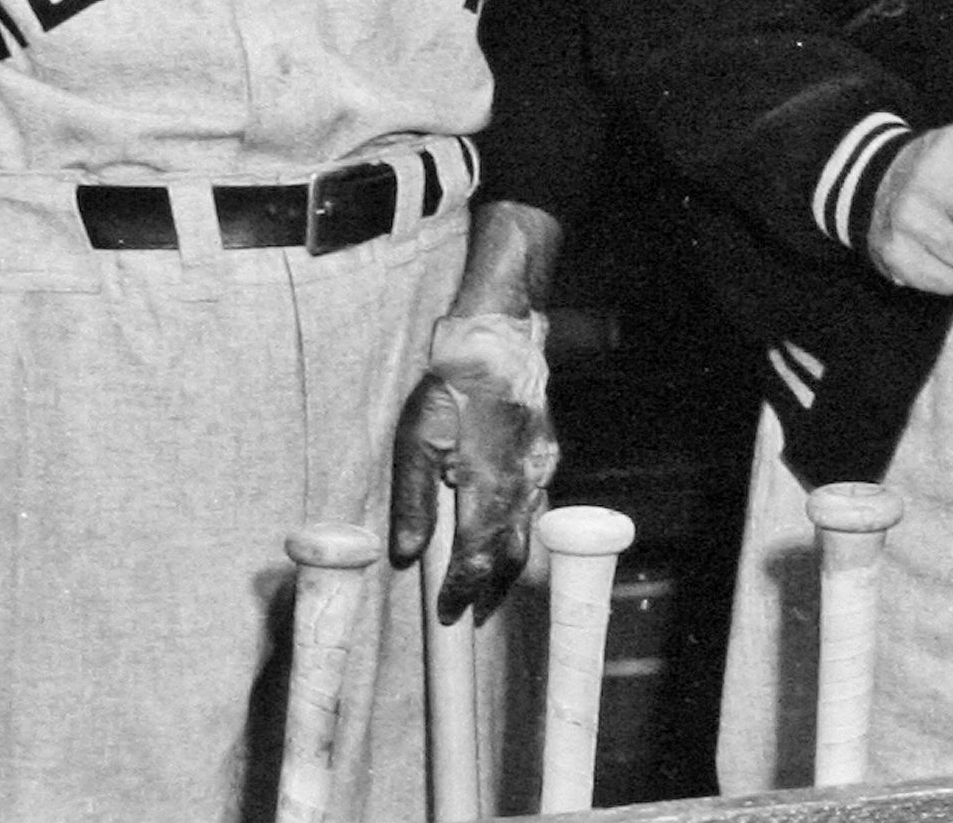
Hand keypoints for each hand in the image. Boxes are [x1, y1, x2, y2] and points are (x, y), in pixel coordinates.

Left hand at [389, 315, 560, 625]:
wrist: (498, 338)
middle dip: (491, 591)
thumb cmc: (451, 386)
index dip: (462, 592)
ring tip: (490, 586)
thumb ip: (413, 502)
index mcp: (486, 490)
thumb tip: (406, 555)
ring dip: (509, 564)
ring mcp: (538, 469)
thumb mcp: (415, 442)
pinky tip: (509, 528)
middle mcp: (519, 486)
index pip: (476, 561)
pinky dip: (523, 527)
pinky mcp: (546, 452)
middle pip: (510, 557)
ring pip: (528, 532)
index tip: (447, 614)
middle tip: (472, 615)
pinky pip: (538, 502)